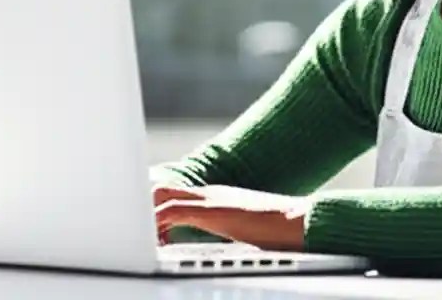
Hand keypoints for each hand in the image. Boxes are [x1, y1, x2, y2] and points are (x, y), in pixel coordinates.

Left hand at [152, 184, 309, 251]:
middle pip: (161, 190)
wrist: (301, 222)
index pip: (174, 196)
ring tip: (144, 244)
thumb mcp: (244, 231)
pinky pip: (170, 211)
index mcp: (215, 199)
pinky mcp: (211, 210)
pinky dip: (157, 225)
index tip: (152, 237)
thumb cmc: (278, 231)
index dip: (156, 213)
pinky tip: (158, 245)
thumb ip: (226, 234)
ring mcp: (209, 199)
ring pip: (159, 197)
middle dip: (144, 212)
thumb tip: (221, 251)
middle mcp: (209, 194)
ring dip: (147, 219)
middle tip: (141, 240)